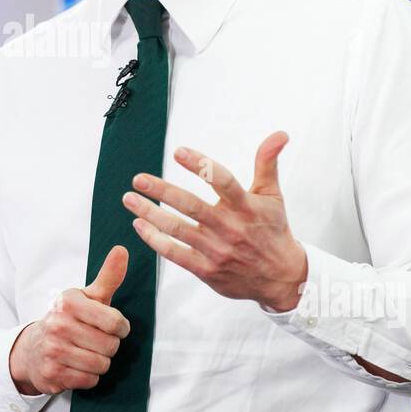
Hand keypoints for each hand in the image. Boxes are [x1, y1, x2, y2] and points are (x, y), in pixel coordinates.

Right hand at [9, 246, 132, 395]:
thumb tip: (122, 250)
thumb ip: (108, 276)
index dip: (120, 328)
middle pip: (110, 347)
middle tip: (94, 341)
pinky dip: (88, 377)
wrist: (32, 348)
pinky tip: (76, 367)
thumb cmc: (67, 320)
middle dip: (108, 347)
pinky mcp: (52, 373)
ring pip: (101, 365)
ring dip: (99, 363)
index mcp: (69, 302)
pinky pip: (89, 381)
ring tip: (86, 354)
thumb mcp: (87, 297)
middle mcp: (58, 324)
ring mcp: (53, 350)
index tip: (113, 327)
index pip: (114, 322)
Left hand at [120, 130, 307, 310]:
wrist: (281, 278)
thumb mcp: (273, 195)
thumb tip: (280, 134)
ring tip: (130, 199)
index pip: (222, 181)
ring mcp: (217, 250)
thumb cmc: (273, 230)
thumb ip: (268, 162)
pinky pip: (175, 253)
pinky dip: (155, 239)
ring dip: (150, 213)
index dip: (200, 165)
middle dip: (161, 192)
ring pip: (177, 229)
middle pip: (191, 206)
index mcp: (246, 207)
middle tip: (138, 179)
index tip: (178, 151)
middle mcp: (230, 228)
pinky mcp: (207, 269)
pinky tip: (139, 224)